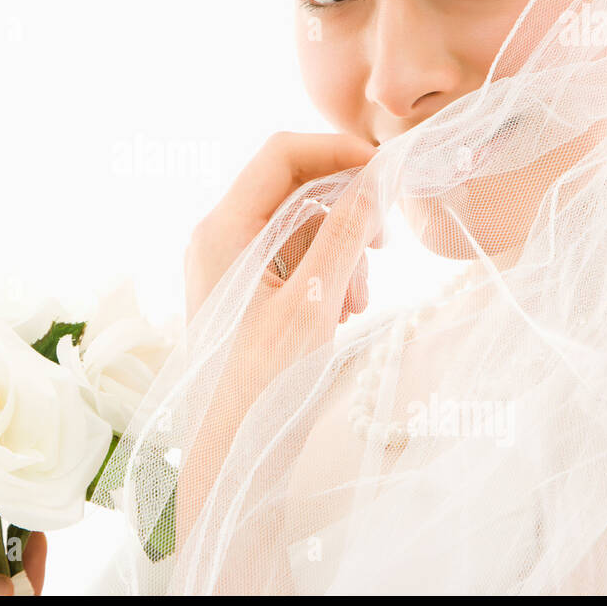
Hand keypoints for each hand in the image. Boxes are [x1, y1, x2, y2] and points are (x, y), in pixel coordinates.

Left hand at [177, 133, 383, 538]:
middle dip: (345, 213)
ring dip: (340, 254)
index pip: (281, 154)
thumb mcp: (313, 303)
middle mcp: (219, 238)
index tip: (387, 172)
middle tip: (384, 245)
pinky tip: (341, 314)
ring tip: (353, 305)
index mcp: (222, 229)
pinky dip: (326, 276)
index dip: (338, 151)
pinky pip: (294, 260)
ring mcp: (230, 265)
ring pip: (301, 227)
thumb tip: (373, 180)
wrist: (232, 454)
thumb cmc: (263, 384)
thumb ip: (343, 235)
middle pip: (295, 189)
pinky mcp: (245, 293)